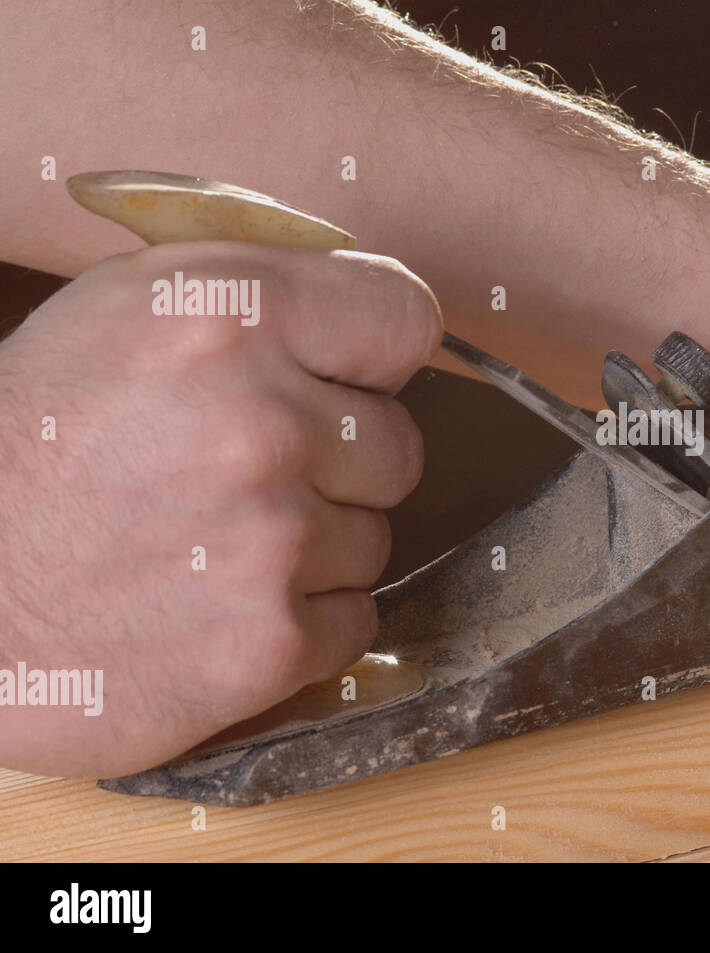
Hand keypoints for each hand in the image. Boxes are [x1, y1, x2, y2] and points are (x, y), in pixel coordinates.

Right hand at [0, 241, 439, 776]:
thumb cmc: (27, 445)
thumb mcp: (121, 313)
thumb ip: (257, 300)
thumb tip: (372, 320)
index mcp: (227, 315)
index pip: (405, 318)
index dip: (375, 357)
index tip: (347, 380)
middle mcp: (263, 422)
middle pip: (399, 444)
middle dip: (339, 463)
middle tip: (242, 478)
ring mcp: (273, 540)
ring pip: (375, 537)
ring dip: (314, 547)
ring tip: (210, 547)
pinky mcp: (269, 644)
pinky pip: (354, 621)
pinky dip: (302, 622)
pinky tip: (217, 606)